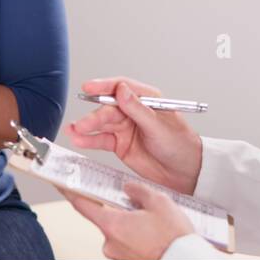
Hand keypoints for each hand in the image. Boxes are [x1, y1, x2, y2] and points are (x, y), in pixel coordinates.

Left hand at [57, 182, 194, 259]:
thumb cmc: (174, 238)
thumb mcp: (159, 201)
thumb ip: (137, 190)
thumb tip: (128, 188)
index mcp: (112, 224)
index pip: (82, 204)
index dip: (69, 191)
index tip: (61, 183)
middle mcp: (110, 243)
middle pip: (107, 219)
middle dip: (122, 212)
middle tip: (143, 210)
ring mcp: (118, 256)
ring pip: (120, 233)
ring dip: (132, 227)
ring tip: (156, 227)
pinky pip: (129, 246)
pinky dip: (138, 240)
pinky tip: (155, 238)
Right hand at [67, 77, 202, 195]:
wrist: (185, 173)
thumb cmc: (181, 145)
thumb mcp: (160, 126)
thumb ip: (139, 110)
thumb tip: (122, 91)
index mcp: (147, 99)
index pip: (122, 87)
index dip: (104, 86)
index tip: (89, 87)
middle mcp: (134, 111)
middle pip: (108, 108)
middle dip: (94, 116)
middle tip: (83, 124)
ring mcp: (125, 128)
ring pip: (102, 123)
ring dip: (87, 127)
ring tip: (74, 132)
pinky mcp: (120, 144)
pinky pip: (101, 139)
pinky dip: (89, 140)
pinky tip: (79, 139)